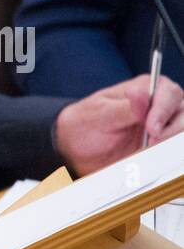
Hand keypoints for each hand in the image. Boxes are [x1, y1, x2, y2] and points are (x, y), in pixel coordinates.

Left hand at [54, 74, 183, 175]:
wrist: (76, 150)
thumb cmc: (85, 125)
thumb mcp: (99, 116)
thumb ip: (124, 108)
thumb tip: (141, 94)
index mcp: (145, 89)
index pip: (169, 93)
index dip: (163, 110)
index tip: (151, 127)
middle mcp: (160, 106)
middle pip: (182, 113)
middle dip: (170, 130)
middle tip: (151, 143)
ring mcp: (163, 127)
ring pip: (181, 132)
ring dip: (167, 144)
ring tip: (145, 151)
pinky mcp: (160, 146)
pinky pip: (171, 151)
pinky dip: (163, 156)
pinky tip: (146, 159)